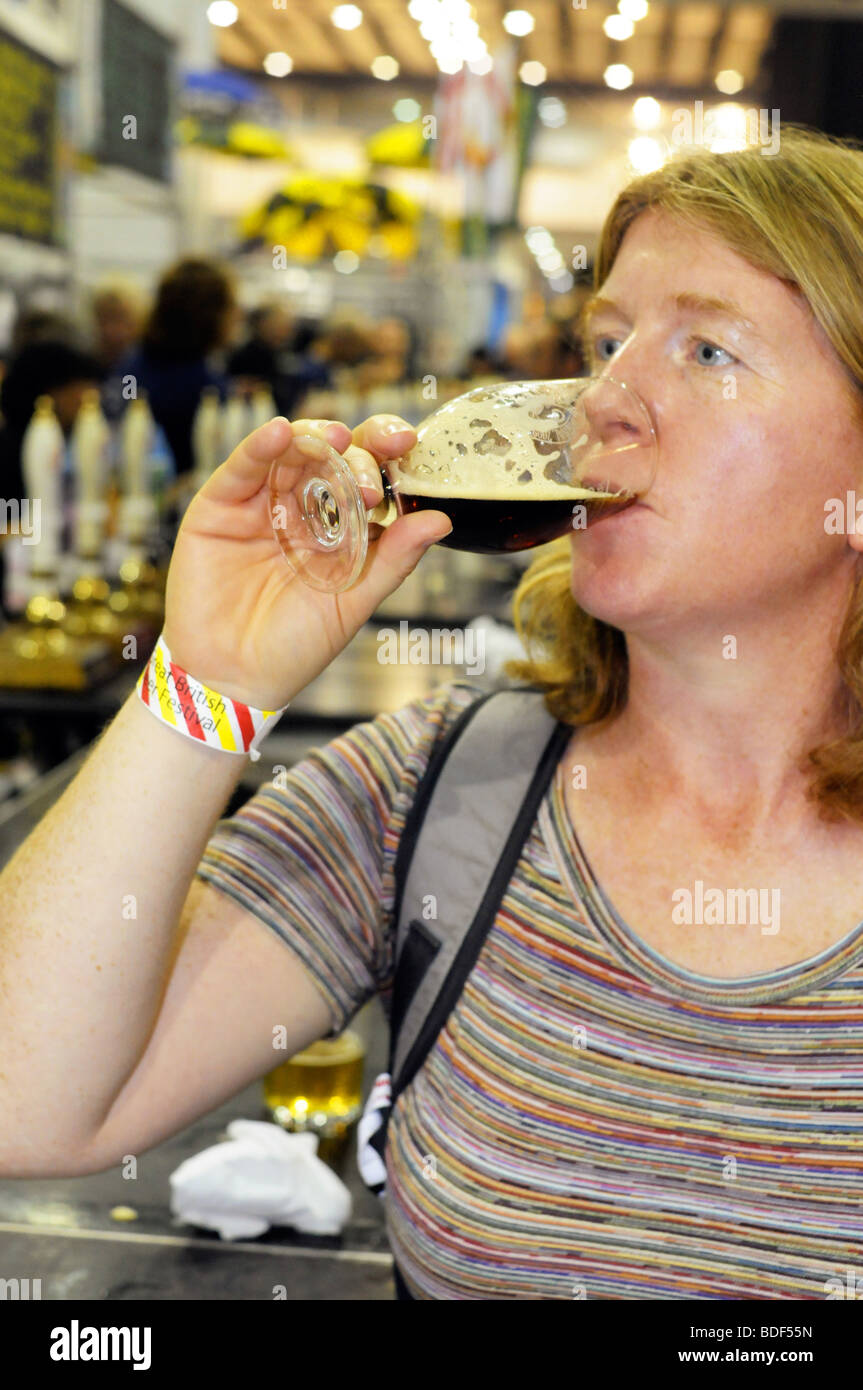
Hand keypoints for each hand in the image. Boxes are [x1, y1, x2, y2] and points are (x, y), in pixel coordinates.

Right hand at [161, 414, 452, 708]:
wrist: (234, 680)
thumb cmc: (295, 647)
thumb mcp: (353, 602)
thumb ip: (395, 559)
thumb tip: (442, 520)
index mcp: (339, 526)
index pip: (367, 474)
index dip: (387, 455)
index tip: (410, 446)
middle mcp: (301, 506)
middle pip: (332, 455)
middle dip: (356, 455)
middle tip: (370, 481)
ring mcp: (260, 503)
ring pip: (290, 451)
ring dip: (314, 437)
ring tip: (335, 439)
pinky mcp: (219, 506)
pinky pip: (241, 467)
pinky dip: (259, 445)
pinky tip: (280, 433)